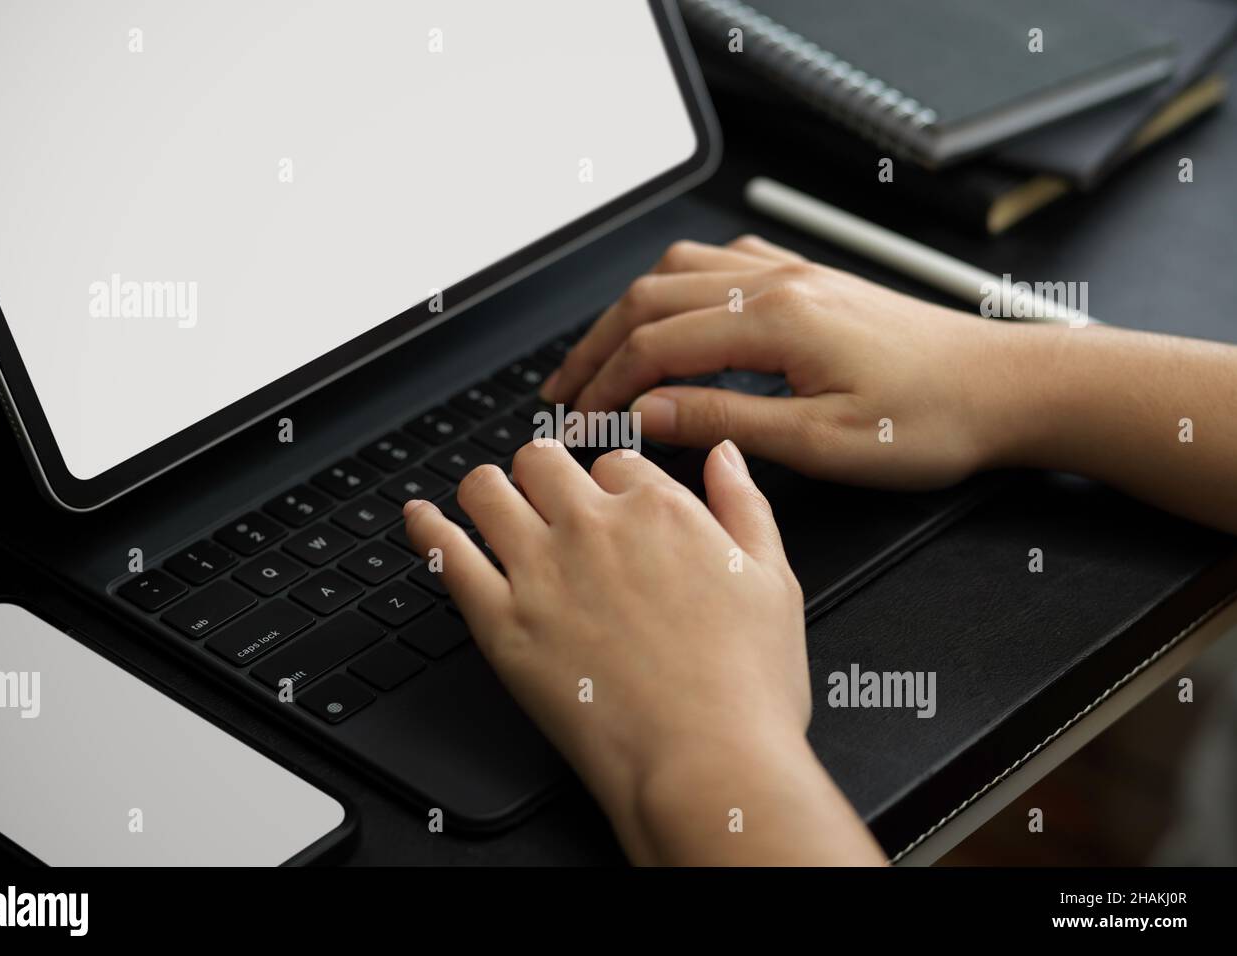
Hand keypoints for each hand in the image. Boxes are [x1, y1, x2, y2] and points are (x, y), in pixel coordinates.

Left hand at [402, 439, 883, 864]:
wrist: (704, 762)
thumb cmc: (746, 687)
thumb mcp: (773, 580)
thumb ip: (744, 505)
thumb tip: (723, 453)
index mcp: (660, 510)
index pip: (616, 461)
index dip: (610, 480)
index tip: (608, 501)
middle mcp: (594, 526)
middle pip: (544, 460)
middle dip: (543, 469)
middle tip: (545, 492)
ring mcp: (540, 570)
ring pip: (487, 490)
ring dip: (487, 487)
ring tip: (488, 497)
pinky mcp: (499, 621)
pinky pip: (446, 554)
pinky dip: (426, 528)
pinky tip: (419, 517)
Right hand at [541, 235, 1029, 490]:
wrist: (1009, 387)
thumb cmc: (932, 419)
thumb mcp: (822, 442)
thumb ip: (726, 420)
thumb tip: (648, 413)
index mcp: (777, 319)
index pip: (656, 344)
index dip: (607, 385)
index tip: (577, 422)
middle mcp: (778, 282)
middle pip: (652, 299)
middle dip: (598, 347)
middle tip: (563, 392)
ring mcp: (794, 274)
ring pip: (679, 272)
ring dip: (629, 314)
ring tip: (599, 357)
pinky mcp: (811, 281)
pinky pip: (722, 263)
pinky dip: (677, 287)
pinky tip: (672, 312)